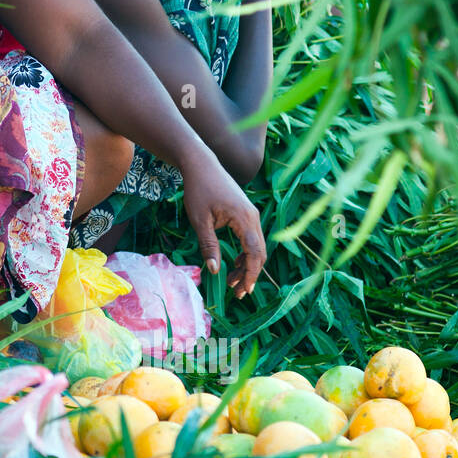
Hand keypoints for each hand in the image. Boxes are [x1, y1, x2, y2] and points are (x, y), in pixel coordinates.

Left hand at [178, 150, 265, 297]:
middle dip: (250, 273)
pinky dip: (245, 253)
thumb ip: (209, 246)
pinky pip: (251, 238)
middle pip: (259, 252)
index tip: (244, 291)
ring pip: (256, 246)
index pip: (255, 253)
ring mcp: (251, 215)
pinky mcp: (246, 213)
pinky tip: (234, 263)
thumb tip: (215, 271)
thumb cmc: (198, 190)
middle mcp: (253, 217)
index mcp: (244, 219)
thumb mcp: (200, 221)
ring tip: (233, 281)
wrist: (201, 165)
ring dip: (247, 264)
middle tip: (237, 293)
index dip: (250, 274)